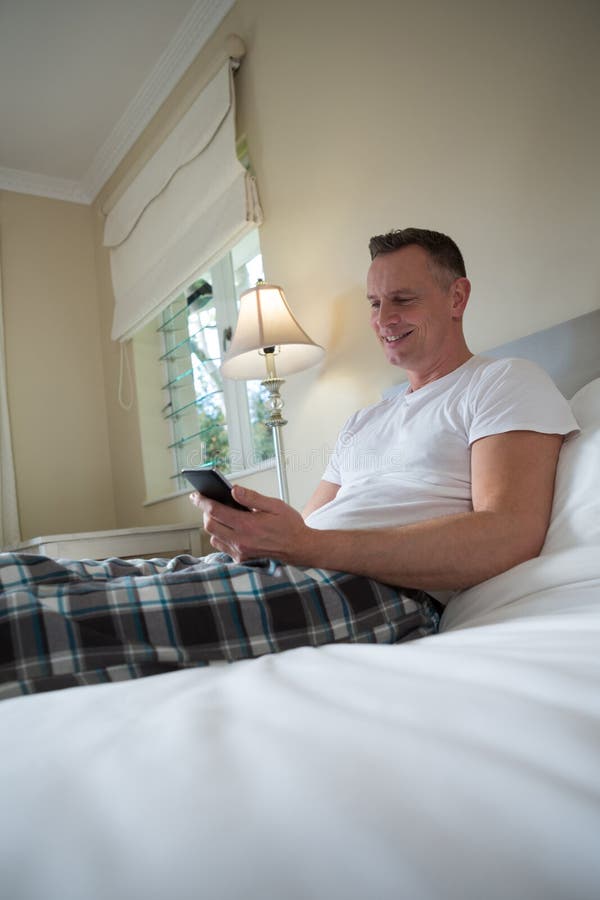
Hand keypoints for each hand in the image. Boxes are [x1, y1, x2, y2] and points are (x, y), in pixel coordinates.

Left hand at [189, 486, 313, 563]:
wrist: (300, 548)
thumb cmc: (289, 526)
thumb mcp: (274, 505)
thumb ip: (252, 497)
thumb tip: (234, 490)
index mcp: (248, 525)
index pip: (216, 511)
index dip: (203, 501)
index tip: (196, 495)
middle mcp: (241, 540)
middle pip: (209, 525)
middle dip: (205, 512)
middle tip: (209, 502)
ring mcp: (240, 551)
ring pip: (213, 536)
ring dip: (213, 524)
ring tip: (220, 514)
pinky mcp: (242, 558)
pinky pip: (222, 546)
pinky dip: (220, 535)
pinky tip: (229, 528)